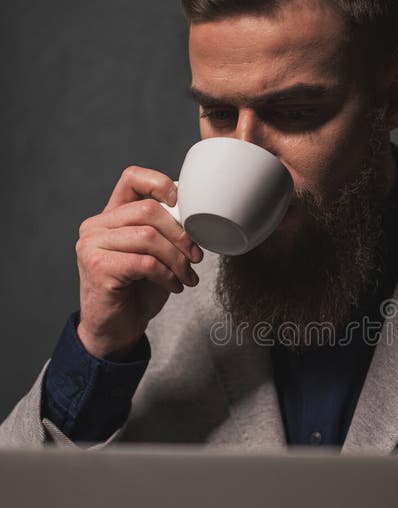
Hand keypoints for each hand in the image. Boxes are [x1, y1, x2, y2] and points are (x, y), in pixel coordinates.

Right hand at [75, 165, 203, 359]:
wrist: (115, 330)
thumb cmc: (137, 291)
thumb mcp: (154, 254)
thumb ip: (163, 231)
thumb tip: (196, 216)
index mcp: (110, 216)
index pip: (132, 178)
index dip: (160, 183)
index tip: (183, 204)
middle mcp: (95, 226)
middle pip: (148, 210)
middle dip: (181, 235)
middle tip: (196, 257)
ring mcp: (92, 245)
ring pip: (149, 237)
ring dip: (177, 259)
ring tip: (186, 276)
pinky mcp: (98, 267)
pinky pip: (146, 262)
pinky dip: (168, 275)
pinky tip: (174, 286)